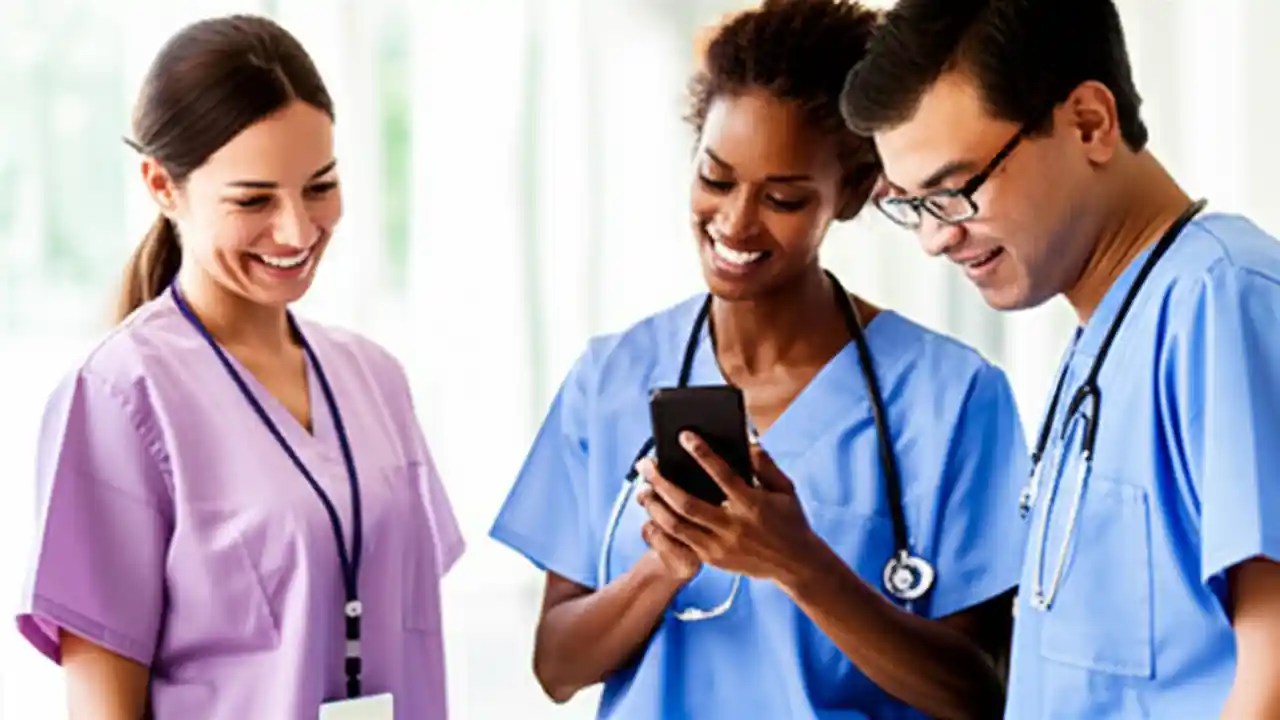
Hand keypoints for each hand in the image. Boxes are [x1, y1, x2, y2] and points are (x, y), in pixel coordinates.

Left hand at [635, 432, 821, 583]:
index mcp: (751, 504)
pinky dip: (663, 526)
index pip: (722, 473)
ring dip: (655, 505)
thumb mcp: (785, 489)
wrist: (795, 564)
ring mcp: (720, 546)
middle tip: (645, 464)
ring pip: (676, 525)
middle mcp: (732, 526)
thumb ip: (765, 465)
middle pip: (686, 502)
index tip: (683, 435)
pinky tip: (653, 513)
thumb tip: (746, 442)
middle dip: (661, 481)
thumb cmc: (790, 520)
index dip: (701, 452)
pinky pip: (679, 542)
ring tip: (643, 488)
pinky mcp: (712, 559)